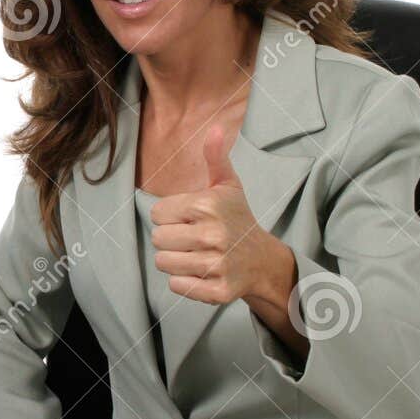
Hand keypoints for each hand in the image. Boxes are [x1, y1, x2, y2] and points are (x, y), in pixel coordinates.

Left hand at [147, 123, 292, 308]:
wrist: (263, 260)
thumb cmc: (237, 218)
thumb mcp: (228, 186)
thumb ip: (215, 157)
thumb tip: (215, 127)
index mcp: (207, 205)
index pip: (156, 213)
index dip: (170, 216)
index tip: (190, 218)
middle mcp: (212, 235)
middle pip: (157, 239)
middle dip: (170, 239)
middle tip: (192, 238)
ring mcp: (216, 265)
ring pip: (163, 263)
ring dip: (175, 260)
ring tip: (196, 254)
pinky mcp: (218, 290)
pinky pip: (177, 286)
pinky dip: (185, 282)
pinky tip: (202, 272)